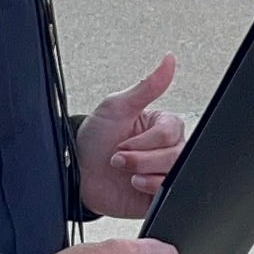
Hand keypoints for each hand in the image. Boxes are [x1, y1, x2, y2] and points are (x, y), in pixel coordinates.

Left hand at [75, 56, 186, 218]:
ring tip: (125, 172)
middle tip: (119, 157)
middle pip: (175, 155)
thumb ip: (147, 86)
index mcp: (161, 126)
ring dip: (143, 174)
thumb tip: (169, 60)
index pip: (171, 132)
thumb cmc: (94, 139)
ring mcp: (163, 171)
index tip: (124, 141)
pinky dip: (150, 190)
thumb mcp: (117, 107)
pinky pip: (170, 193)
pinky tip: (134, 185)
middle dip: (141, 158)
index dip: (146, 140)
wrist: (78, 174)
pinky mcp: (159, 193)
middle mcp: (166, 148)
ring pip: (173, 174)